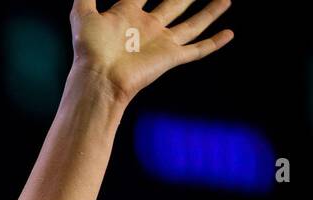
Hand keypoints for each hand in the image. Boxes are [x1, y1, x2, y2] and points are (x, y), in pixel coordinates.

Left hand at [71, 0, 233, 102]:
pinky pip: (197, 50)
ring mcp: (160, 42)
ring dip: (209, 11)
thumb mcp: (82, 15)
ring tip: (225, 0)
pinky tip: (229, 34)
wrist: (99, 79)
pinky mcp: (170, 57)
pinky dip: (214, 43)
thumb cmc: (89, 50)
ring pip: (192, 22)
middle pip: (175, 3)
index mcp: (128, 14)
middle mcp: (147, 26)